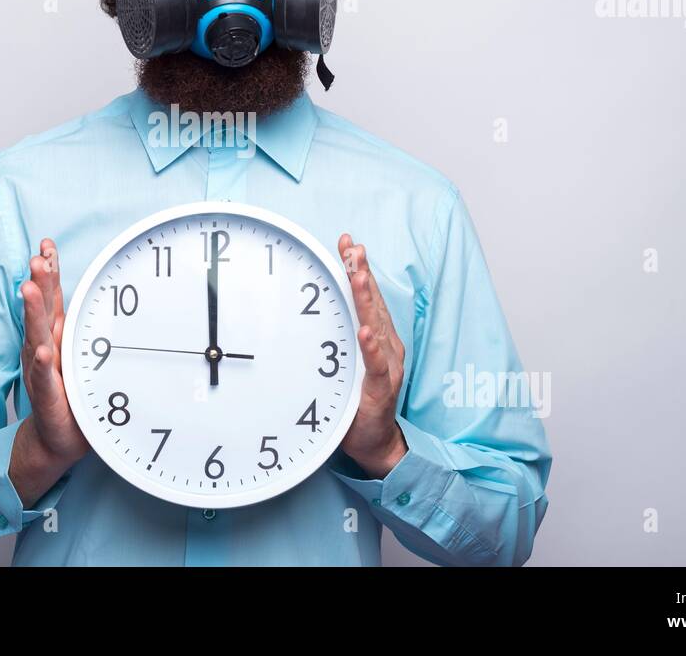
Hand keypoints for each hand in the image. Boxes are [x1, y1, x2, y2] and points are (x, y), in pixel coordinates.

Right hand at [11, 239, 89, 506]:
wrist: (58, 438)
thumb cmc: (72, 393)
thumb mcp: (81, 353)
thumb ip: (86, 326)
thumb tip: (108, 294)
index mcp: (54, 335)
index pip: (51, 296)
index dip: (48, 270)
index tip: (46, 244)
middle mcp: (43, 348)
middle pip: (41, 309)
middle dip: (39, 282)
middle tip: (36, 258)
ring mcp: (42, 372)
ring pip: (37, 336)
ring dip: (33, 312)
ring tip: (29, 290)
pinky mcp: (48, 397)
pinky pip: (45, 379)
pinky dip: (43, 364)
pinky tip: (42, 351)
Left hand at [337, 234, 408, 478]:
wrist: (373, 444)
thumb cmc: (353, 403)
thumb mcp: (339, 364)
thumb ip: (331, 339)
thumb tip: (299, 316)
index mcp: (375, 338)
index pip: (365, 296)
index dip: (357, 267)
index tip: (346, 241)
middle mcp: (385, 346)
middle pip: (372, 302)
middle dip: (361, 271)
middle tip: (351, 246)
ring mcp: (386, 366)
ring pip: (377, 326)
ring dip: (367, 300)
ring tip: (359, 275)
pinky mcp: (379, 389)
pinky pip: (376, 365)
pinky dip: (371, 347)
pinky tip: (366, 331)